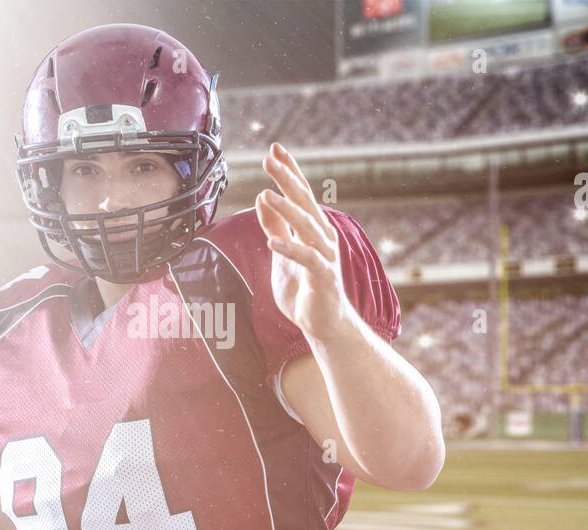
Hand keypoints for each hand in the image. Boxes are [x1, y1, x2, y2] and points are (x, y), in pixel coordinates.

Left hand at [254, 143, 352, 343]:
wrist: (323, 323)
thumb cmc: (303, 287)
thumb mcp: (282, 251)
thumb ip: (274, 226)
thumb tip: (262, 196)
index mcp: (313, 228)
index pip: (300, 193)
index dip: (289, 171)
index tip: (275, 149)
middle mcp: (323, 236)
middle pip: (304, 202)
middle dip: (287, 179)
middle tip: (270, 158)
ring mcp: (325, 256)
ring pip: (306, 226)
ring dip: (287, 210)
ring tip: (267, 194)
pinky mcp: (323, 277)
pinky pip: (306, 259)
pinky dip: (290, 249)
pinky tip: (272, 242)